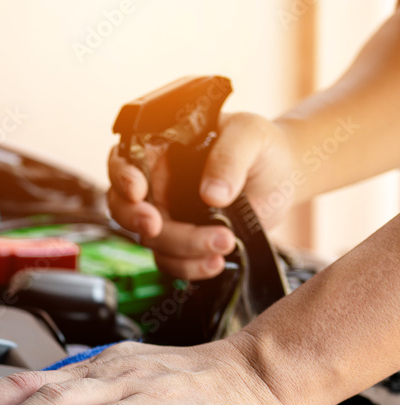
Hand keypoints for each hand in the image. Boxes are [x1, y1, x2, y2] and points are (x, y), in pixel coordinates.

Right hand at [109, 112, 296, 279]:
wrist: (282, 178)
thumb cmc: (261, 147)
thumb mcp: (250, 136)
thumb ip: (229, 158)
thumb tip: (211, 194)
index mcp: (160, 150)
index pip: (123, 161)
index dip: (121, 177)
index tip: (137, 191)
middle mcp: (156, 185)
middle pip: (124, 207)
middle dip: (137, 220)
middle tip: (156, 227)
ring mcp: (168, 216)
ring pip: (151, 240)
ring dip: (181, 248)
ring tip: (223, 242)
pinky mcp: (183, 242)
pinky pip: (172, 262)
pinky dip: (191, 267)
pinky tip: (216, 261)